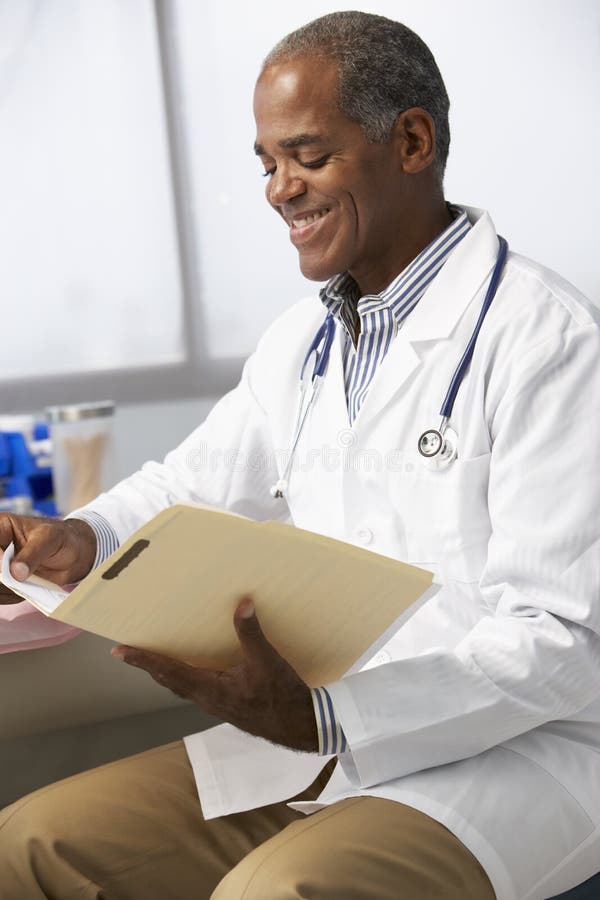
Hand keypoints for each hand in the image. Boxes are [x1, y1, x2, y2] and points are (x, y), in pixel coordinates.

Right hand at [0, 514, 96, 592]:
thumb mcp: (50, 539)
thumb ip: (33, 553)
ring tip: (27, 582)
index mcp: (0, 527)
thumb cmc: (61, 538)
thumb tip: (16, 572)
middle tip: (18, 581)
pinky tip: (25, 589)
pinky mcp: (2, 581)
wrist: (73, 555)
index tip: (7, 571)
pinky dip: (8, 597)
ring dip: (4, 590)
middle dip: (1, 579)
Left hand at [112, 597, 318, 752]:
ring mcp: (216, 704)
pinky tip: (196, 665)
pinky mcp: (226, 704)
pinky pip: (196, 687)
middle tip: (130, 650)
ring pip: (181, 685)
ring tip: (156, 655)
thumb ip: (251, 633)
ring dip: (166, 670)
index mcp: (209, 689)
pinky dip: (186, 674)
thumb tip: (242, 604)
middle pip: (168, 679)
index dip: (143, 660)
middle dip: (149, 664)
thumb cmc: (281, 698)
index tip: (119, 651)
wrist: (299, 726)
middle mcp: (206, 698)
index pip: (168, 671)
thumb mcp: (267, 662)